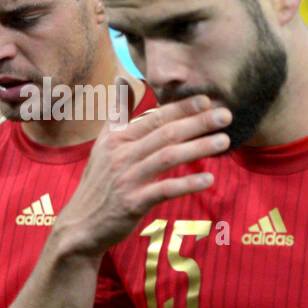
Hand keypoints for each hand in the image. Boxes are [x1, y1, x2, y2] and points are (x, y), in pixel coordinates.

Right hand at [52, 90, 230, 257]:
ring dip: (198, 148)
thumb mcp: (102, 145)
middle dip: (198, 122)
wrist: (81, 224)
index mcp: (116, 137)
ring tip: (223, 141)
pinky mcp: (132, 203)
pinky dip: (187, 183)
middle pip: (166, 133)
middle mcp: (121, 154)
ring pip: (168, 157)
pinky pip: (164, 189)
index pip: (155, 117)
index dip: (181, 108)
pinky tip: (208, 179)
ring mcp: (127, 178)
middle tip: (225, 115)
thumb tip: (124, 83)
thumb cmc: (99, 183)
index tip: (206, 100)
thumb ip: (117, 116)